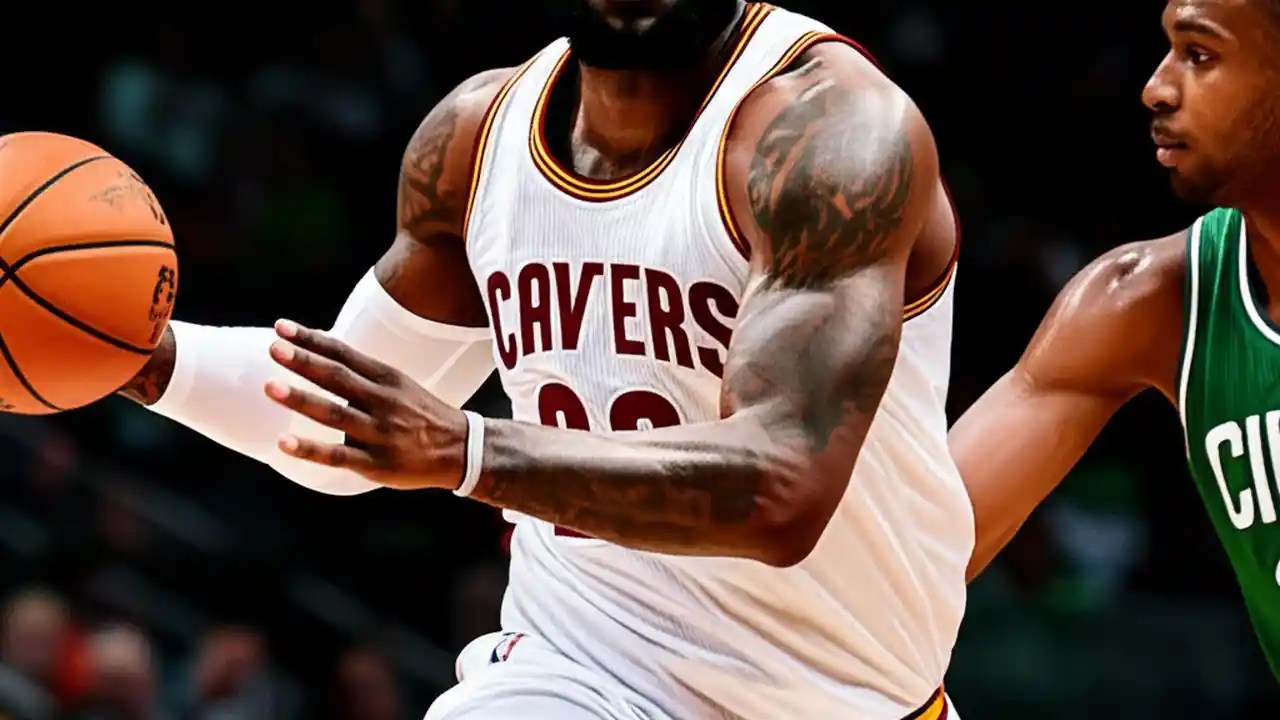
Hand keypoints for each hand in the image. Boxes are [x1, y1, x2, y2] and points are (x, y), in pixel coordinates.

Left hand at [263, 320, 467, 489]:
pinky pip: (337, 456)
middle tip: (274, 348)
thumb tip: (320, 347)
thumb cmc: (422, 414)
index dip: (312, 340)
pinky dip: (310, 449)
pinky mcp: (376, 464)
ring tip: (271, 386)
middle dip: (304, 362)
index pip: (344, 353)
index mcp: (388, 378)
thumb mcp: (399, 384)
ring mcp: (379, 433)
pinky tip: (284, 442)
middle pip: (338, 378)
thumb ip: (361, 372)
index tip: (282, 328)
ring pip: (335, 414)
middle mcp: (383, 402)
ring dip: (301, 399)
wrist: (462, 450)